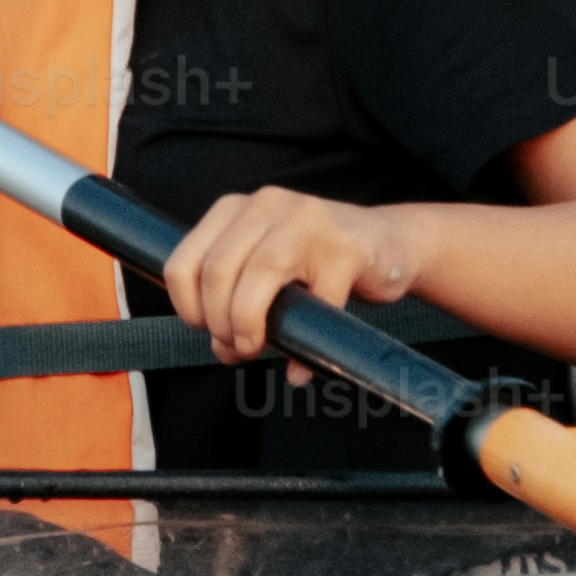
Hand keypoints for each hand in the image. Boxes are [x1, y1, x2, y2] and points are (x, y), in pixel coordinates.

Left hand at [166, 186, 423, 365]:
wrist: (391, 246)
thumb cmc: (319, 265)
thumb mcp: (264, 264)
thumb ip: (233, 294)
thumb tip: (219, 345)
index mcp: (237, 209)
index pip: (184, 260)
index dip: (186, 307)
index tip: (204, 331)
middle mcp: (267, 204)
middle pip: (218, 272)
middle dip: (220, 324)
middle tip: (238, 349)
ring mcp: (308, 220)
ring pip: (258, 277)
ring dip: (249, 328)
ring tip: (257, 349)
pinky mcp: (345, 247)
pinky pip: (315, 305)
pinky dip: (305, 348)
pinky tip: (301, 370)